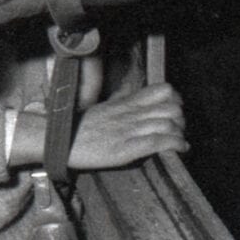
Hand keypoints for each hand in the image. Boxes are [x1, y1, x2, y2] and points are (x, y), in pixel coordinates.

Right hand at [68, 83, 186, 168]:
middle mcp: (131, 114)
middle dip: (181, 119)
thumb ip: (121, 106)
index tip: (175, 111)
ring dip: (180, 133)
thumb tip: (136, 105)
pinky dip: (175, 144)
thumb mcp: (103, 110)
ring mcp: (129, 130)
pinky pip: (159, 141)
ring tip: (179, 141)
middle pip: (172, 107)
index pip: (162, 91)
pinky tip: (180, 149)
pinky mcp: (127, 148)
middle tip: (178, 129)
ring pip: (169, 123)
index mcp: (125, 103)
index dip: (176, 100)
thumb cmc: (78, 128)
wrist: (58, 140)